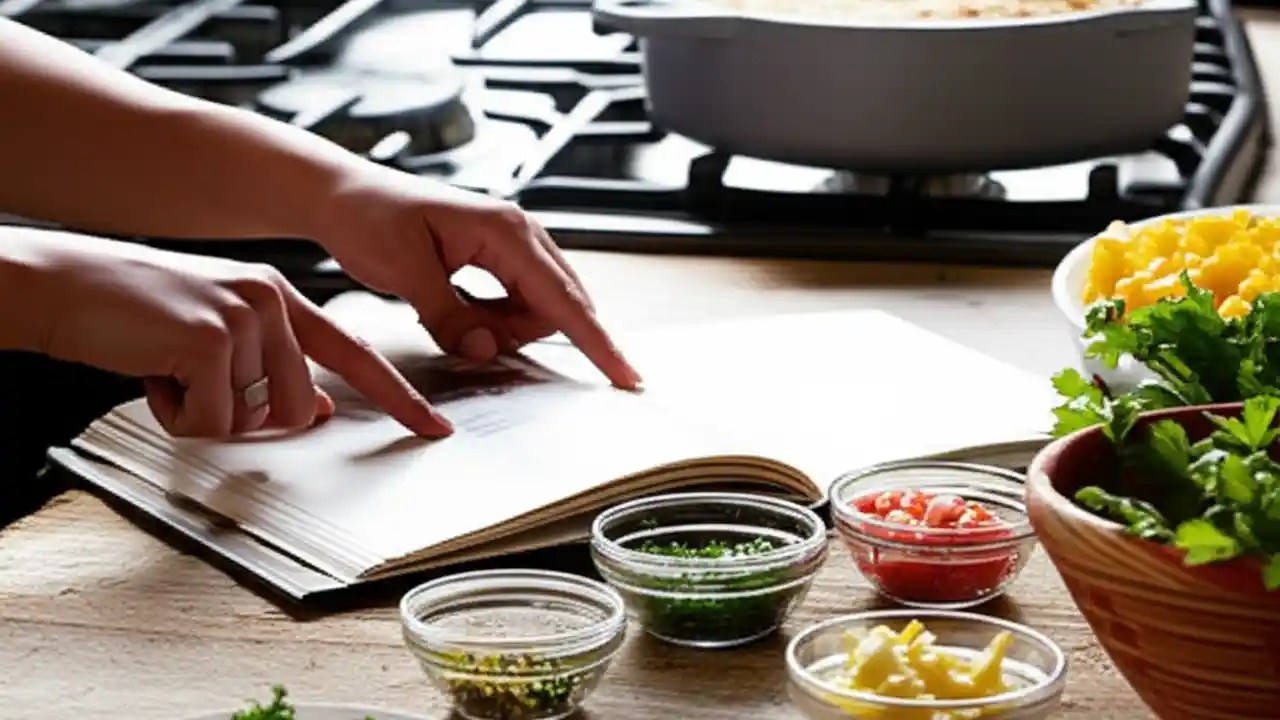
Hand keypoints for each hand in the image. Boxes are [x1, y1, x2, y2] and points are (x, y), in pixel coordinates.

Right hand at [21, 232, 448, 438]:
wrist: (65, 282)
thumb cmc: (138, 312)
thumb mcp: (218, 332)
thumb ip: (272, 364)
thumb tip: (321, 409)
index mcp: (280, 298)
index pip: (356, 353)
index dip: (398, 396)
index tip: (434, 428)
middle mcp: (271, 301)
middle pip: (299, 409)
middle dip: (246, 420)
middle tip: (195, 385)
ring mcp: (244, 316)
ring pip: (250, 420)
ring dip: (203, 414)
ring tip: (168, 369)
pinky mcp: (210, 337)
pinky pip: (209, 421)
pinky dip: (174, 414)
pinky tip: (151, 372)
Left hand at [310, 167, 641, 389]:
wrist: (341, 194)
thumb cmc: (369, 216)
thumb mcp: (403, 271)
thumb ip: (449, 317)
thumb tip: (487, 350)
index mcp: (505, 231)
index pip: (563, 299)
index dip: (598, 343)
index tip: (626, 377)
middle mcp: (519, 234)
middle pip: (553, 308)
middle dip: (518, 335)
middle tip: (457, 332)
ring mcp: (511, 245)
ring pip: (534, 310)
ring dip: (500, 329)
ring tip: (442, 313)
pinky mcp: (497, 257)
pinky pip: (513, 303)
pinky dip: (490, 320)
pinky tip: (452, 310)